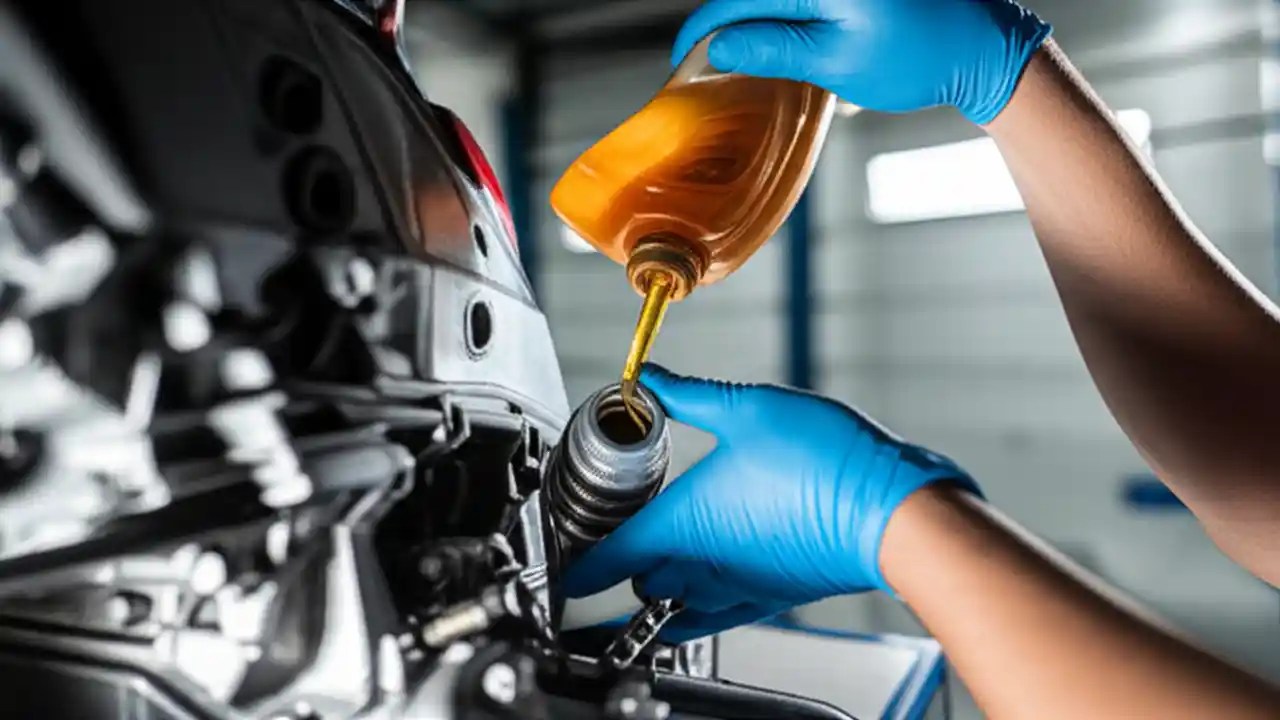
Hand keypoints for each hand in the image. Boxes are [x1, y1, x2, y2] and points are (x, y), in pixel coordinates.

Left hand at [562, 365, 977, 640]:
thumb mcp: (747, 408)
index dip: (576, 563)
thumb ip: (687, 396)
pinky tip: (702, 577)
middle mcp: (704, 565)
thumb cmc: (828, 463)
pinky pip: (714, 614)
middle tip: (609, 533)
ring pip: (674, 600)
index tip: (560, 562)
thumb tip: (646, 378)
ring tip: (654, 550)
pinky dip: (694, 603)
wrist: (893, 513)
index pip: (607, 557)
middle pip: (638, 578)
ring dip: (656, 581)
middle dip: (616, 563)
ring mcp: (738, 587)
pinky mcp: (769, 596)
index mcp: (685, 521)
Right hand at [672, 0, 1051, 124]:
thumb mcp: (836, 61)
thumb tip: (718, 44)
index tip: (682, 59)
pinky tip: (772, 36)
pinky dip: (781, 13)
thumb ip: (773, 47)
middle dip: (725, 22)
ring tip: (736, 53)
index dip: (702, 29)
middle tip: (703, 61)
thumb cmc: (917, 57)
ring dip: (752, 17)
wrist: (980, 47)